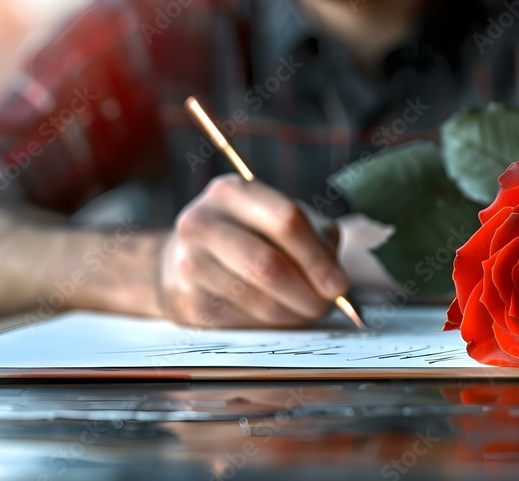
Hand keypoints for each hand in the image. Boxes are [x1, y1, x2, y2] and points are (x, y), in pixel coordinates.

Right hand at [157, 174, 348, 327]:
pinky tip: (275, 316)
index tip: (339, 283)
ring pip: (259, 300)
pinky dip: (269, 325)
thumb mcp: (277, 220)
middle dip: (307, 293)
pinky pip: (244, 322)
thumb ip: (314, 239)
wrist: (179, 260)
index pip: (285, 221)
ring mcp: (189, 263)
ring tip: (305, 310)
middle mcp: (202, 222)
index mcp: (231, 192)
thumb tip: (334, 282)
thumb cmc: (245, 236)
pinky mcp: (188, 302)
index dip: (317, 257)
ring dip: (293, 313)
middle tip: (326, 305)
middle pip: (268, 265)